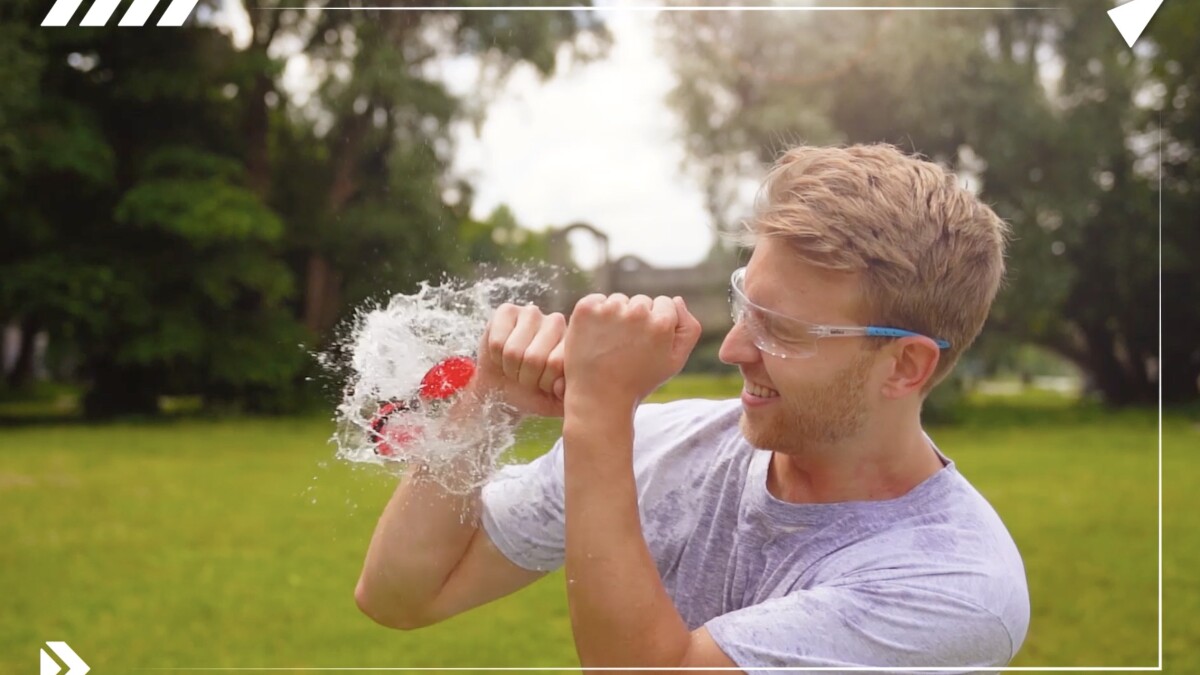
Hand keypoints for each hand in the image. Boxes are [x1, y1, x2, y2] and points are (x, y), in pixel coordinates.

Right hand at [468, 303, 566, 417]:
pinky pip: (497, 342)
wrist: (503, 389)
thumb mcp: (555, 401)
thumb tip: (560, 385)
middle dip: (526, 377)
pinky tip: (501, 354)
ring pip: (513, 351)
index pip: (557, 364)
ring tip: (515, 367)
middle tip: (526, 377)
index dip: (545, 382)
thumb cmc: (534, 392)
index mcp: (574, 343)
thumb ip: (566, 394)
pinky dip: (495, 356)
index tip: (544, 385)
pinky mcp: (506, 310)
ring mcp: (532, 313)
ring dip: (510, 367)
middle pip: (534, 358)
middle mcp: (557, 322)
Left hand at [562, 294, 701, 408]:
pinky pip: (596, 300)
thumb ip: (689, 329)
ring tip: (611, 344)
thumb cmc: (639, 381)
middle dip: (638, 318)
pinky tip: (596, 336)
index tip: (647, 343)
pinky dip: (595, 313)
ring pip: (619, 300)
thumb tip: (677, 300)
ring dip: (616, 315)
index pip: (666, 303)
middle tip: (628, 347)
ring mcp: (609, 309)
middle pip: (642, 301)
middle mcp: (637, 312)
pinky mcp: (586, 310)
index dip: (658, 323)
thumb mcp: (675, 361)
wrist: (599, 397)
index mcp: (662, 323)